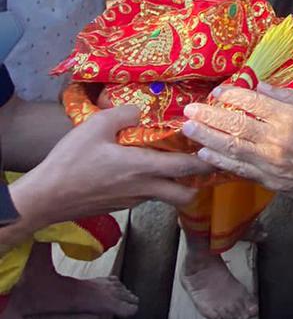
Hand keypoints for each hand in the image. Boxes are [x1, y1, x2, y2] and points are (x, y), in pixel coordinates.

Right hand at [10, 106, 210, 231]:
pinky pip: (145, 197)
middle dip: (199, 184)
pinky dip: (152, 186)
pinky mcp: (119, 207)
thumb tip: (140, 111)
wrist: (44, 198)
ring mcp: (131, 201)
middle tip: (204, 165)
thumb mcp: (96, 126)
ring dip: (174, 185)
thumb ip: (123, 115)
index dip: (207, 161)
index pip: (186, 167)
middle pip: (184, 194)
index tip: (221, 153)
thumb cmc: (71, 161)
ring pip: (164, 197)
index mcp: (143, 168)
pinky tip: (142, 171)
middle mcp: (143, 189)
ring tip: (175, 164)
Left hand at [183, 84, 292, 208]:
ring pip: (231, 149)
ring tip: (189, 128)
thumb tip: (260, 85)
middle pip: (235, 126)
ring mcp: (270, 163)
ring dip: (207, 138)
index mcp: (290, 118)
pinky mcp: (268, 180)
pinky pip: (238, 170)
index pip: (253, 102)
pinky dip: (219, 162)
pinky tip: (204, 154)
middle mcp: (276, 141)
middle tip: (189, 109)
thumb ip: (288, 97)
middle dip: (209, 117)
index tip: (217, 91)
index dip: (232, 95)